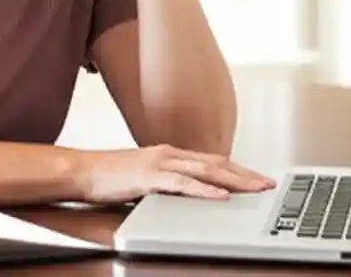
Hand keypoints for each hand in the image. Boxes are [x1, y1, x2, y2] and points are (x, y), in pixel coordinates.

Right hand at [74, 144, 276, 203]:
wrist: (82, 171)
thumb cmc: (110, 177)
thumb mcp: (146, 178)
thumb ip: (168, 183)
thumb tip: (189, 194)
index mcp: (170, 154)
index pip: (212, 161)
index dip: (238, 169)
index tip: (257, 178)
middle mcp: (170, 154)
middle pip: (216, 162)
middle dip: (245, 174)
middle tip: (268, 183)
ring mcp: (160, 163)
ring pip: (206, 170)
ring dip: (235, 180)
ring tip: (255, 188)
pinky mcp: (150, 176)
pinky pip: (183, 183)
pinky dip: (205, 189)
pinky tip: (220, 195)